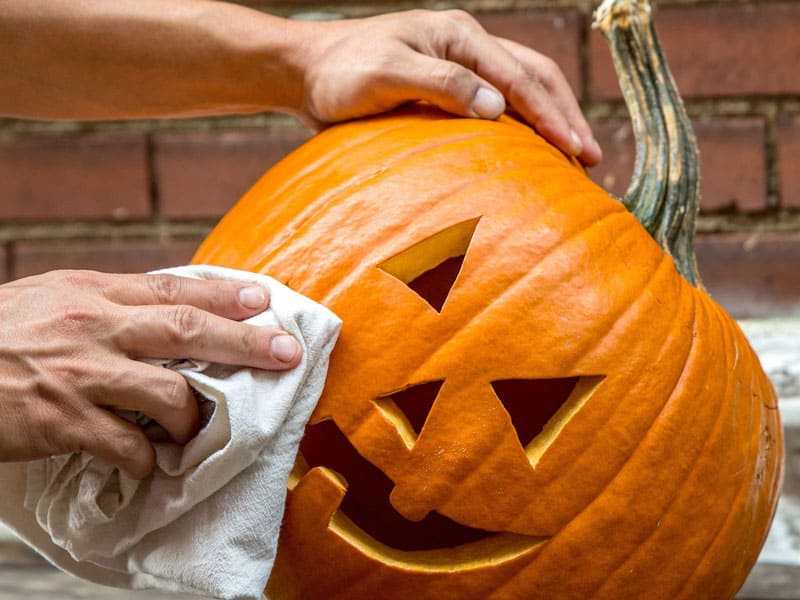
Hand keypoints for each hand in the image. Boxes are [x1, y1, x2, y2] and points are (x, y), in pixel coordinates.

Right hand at [0, 270, 301, 478]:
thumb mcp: (51, 300)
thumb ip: (108, 304)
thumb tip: (168, 311)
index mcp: (90, 293)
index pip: (172, 288)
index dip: (224, 294)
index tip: (265, 300)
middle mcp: (93, 328)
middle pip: (186, 330)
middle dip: (245, 342)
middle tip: (287, 353)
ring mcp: (79, 375)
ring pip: (167, 393)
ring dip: (194, 417)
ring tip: (198, 430)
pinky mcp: (60, 421)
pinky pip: (125, 445)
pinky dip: (146, 458)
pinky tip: (148, 463)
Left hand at [298, 10, 600, 165]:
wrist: (309, 72)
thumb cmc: (342, 73)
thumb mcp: (387, 73)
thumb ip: (442, 84)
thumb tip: (498, 108)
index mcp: (459, 35)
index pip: (519, 77)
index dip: (550, 115)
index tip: (576, 148)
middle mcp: (467, 43)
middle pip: (534, 75)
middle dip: (565, 114)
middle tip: (591, 157)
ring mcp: (461, 63)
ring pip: (523, 85)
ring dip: (551, 116)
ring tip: (575, 153)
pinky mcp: (450, 85)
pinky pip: (500, 100)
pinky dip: (524, 122)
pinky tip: (533, 148)